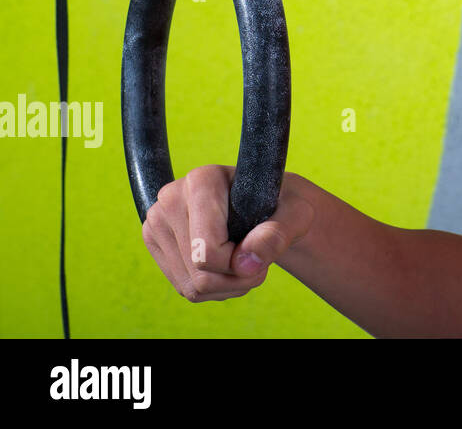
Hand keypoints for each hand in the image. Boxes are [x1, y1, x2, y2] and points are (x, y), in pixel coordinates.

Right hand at [141, 165, 313, 302]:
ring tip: (246, 260)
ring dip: (227, 286)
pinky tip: (228, 266)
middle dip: (236, 278)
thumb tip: (247, 262)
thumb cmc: (284, 206)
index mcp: (202, 181)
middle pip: (199, 273)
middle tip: (258, 258)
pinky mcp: (156, 245)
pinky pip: (185, 288)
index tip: (259, 250)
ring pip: (191, 286)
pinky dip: (214, 289)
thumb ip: (278, 234)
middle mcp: (170, 198)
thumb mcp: (297, 214)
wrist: (268, 206)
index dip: (239, 263)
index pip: (208, 249)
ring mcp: (157, 223)